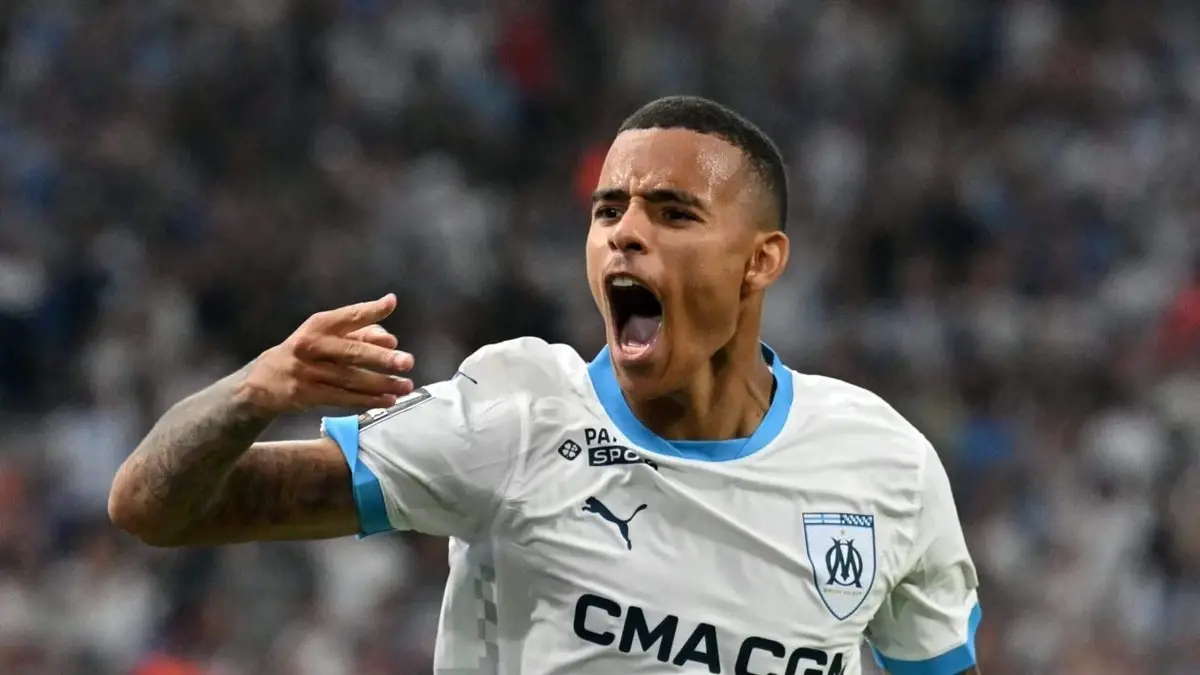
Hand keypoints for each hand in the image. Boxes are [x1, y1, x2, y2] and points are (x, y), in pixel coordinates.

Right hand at [236, 294, 415, 414]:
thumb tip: (392, 341)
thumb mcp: (326, 337)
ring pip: (351, 379)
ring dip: (381, 384)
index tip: (391, 302)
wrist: (264, 381)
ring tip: (406, 386)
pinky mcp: (306, 394)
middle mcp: (311, 346)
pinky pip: (343, 398)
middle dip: (382, 358)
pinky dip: (367, 400)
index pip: (347, 316)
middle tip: (408, 361)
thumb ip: (360, 334)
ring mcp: (307, 372)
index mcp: (318, 325)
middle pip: (352, 352)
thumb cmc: (306, 354)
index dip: (369, 310)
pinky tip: (388, 400)